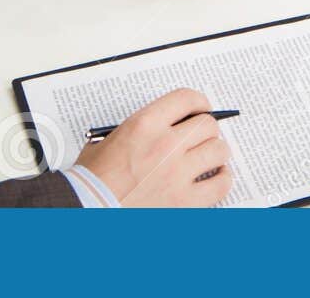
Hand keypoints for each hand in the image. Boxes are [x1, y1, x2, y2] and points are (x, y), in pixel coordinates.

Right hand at [75, 88, 232, 205]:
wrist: (86, 210)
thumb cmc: (90, 181)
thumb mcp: (106, 141)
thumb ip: (136, 129)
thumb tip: (158, 125)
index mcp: (145, 125)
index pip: (186, 99)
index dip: (199, 101)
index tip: (201, 107)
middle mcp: (165, 145)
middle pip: (207, 125)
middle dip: (206, 129)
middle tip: (203, 135)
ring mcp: (177, 174)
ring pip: (218, 150)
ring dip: (216, 151)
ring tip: (211, 155)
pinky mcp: (184, 201)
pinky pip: (220, 184)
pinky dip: (223, 178)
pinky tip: (219, 176)